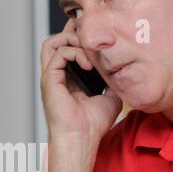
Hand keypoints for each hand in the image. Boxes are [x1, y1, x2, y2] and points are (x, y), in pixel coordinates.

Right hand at [40, 17, 121, 142]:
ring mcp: (51, 76)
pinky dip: (75, 53)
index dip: (80, 38)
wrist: (83, 138)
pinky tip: (89, 65)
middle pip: (57, 40)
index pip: (68, 48)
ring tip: (88, 50)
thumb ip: (112, 81)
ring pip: (52, 42)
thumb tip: (123, 71)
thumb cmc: (93, 124)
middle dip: (74, 33)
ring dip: (71, 40)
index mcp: (68, 78)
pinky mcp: (49, 79)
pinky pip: (58, 53)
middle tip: (93, 40)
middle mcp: (57, 75)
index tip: (99, 39)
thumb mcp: (110, 96)